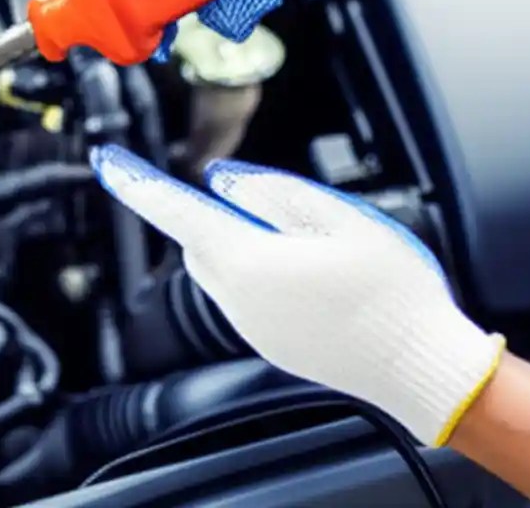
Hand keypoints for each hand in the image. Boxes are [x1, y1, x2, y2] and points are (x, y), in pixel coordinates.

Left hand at [91, 145, 504, 445]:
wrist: (421, 367)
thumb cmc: (391, 291)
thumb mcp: (339, 218)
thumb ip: (272, 194)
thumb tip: (221, 182)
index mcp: (246, 263)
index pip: (174, 213)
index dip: (137, 183)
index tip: (108, 162)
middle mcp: (236, 302)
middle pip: (200, 241)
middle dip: (214, 213)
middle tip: (265, 200)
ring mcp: (253, 329)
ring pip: (224, 270)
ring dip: (245, 244)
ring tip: (315, 244)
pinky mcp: (272, 344)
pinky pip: (248, 297)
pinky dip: (264, 274)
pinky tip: (318, 276)